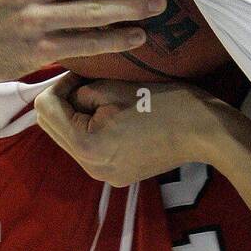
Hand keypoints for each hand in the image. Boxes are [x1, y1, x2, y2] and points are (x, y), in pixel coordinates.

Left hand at [35, 76, 228, 185]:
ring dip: (76, 117)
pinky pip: (88, 150)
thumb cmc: (166, 104)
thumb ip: (81, 92)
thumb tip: (67, 94)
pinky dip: (91, 131)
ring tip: (102, 99)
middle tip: (86, 83)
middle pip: (51, 128)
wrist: (205, 132)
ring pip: (68, 140)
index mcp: (86, 145)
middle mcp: (89, 167)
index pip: (46, 108)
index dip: (59, 85)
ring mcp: (103, 176)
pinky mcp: (116, 176)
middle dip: (63, 102)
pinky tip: (114, 119)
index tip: (81, 74)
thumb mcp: (116, 88)